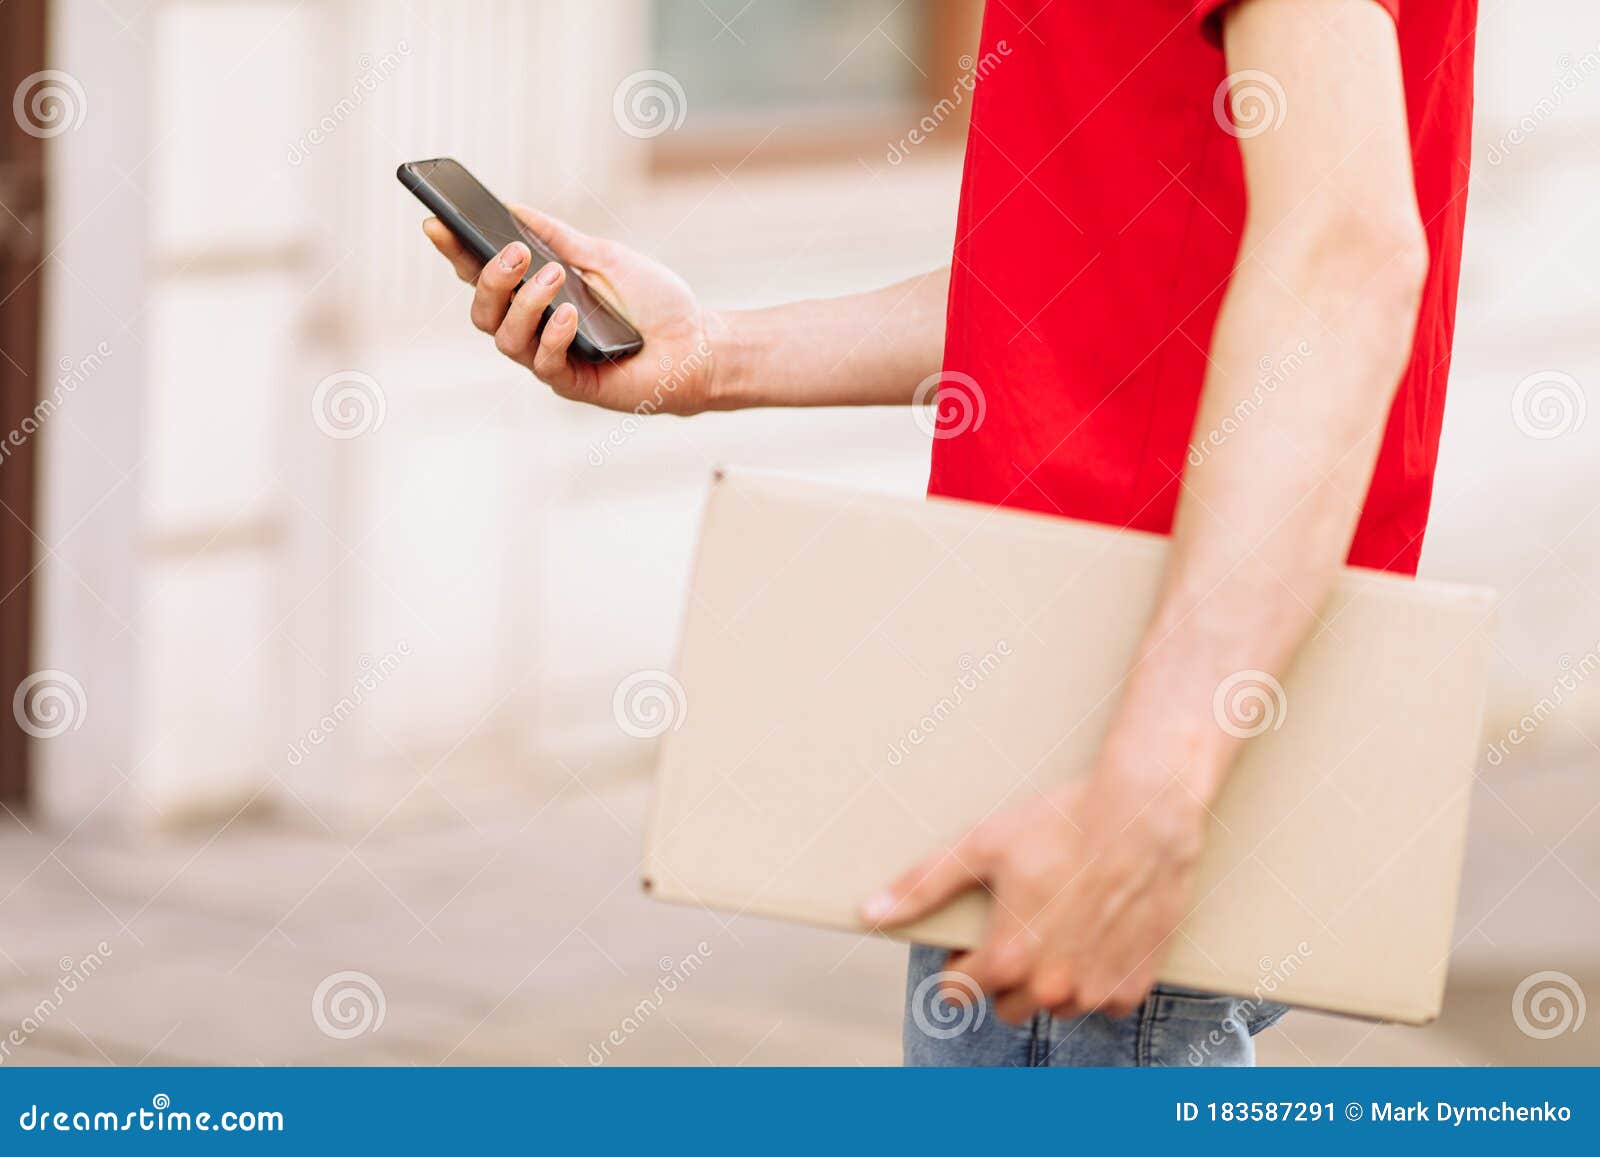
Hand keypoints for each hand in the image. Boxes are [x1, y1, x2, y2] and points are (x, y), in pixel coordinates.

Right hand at [423, 205, 717, 414]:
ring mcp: (550, 358)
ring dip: (524, 304)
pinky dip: (552, 335)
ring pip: (505, 338)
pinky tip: (570, 315)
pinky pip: (544, 363)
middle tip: (515, 253)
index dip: (455, 252)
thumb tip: (513, 209)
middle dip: (489, 279)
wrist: (697, 343)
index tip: (435, 224)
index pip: (482, 274)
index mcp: (536, 296)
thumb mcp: (604, 256)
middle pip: (482, 310)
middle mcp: (534, 329)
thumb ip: (559, 238)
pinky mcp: (572, 384)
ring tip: (554, 278)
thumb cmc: (654, 302)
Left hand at [862, 772, 1208, 1022]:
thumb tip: (869, 914)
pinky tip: (1097, 938)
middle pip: (1007, 1006)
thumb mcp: (981, 846)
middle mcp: (1050, 986)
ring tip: (1060, 928)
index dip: (959, 964)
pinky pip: (1104, 1005)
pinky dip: (1098, 982)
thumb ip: (922, 887)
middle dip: (1005, 976)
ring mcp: (1095, 990)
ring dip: (1051, 983)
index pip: (960, 994)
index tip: (971, 940)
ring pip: (1055, 1008)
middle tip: (1019, 928)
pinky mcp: (1135, 984)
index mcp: (1006, 958)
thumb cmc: (1060, 824)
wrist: (1144, 815)